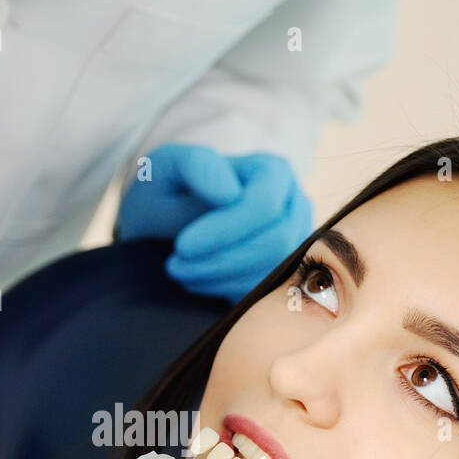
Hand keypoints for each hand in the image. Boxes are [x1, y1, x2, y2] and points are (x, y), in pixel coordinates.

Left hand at [116, 143, 312, 301]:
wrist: (164, 223)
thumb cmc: (168, 190)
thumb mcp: (168, 166)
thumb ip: (197, 166)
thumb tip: (230, 193)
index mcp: (273, 171)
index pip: (264, 205)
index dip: (225, 231)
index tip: (182, 246)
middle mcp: (293, 205)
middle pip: (275, 242)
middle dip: (221, 260)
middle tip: (175, 266)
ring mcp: (294, 242)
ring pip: (272, 272)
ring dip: (220, 279)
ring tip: (181, 271)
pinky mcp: (284, 272)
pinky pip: (268, 292)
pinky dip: (227, 292)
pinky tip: (198, 281)